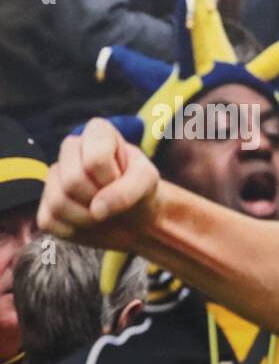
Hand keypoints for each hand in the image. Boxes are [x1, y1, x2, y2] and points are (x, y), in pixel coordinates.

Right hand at [37, 118, 160, 249]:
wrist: (137, 220)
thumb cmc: (142, 192)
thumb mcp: (148, 182)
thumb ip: (128, 190)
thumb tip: (96, 209)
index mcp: (97, 133)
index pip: (95, 159)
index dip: (112, 179)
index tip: (122, 180)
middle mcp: (70, 149)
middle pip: (72, 181)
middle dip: (99, 199)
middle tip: (113, 201)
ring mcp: (54, 177)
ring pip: (59, 203)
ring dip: (88, 218)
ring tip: (103, 214)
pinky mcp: (45, 205)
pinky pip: (50, 222)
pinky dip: (75, 229)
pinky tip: (88, 222)